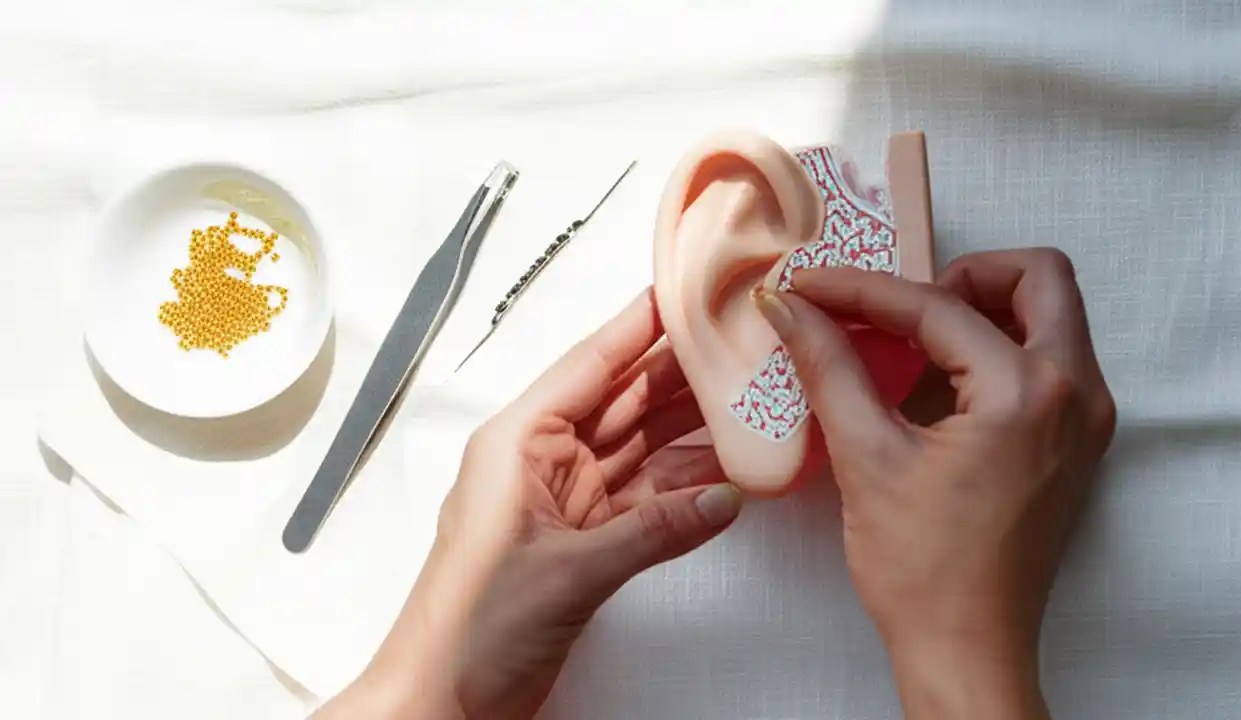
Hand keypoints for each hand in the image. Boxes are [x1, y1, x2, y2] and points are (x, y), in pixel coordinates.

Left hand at [317, 288, 741, 719]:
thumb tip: (724, 499)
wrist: (442, 701)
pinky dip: (683, 487)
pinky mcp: (581, 538)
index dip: (639, 326)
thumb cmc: (469, 628)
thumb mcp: (570, 571)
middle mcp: (541, 459)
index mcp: (518, 441)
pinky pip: (644, 497)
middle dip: (680, 373)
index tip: (683, 291)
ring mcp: (564, 498)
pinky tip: (725, 472)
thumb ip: (655, 531)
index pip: (590, 364)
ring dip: (690, 429)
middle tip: (740, 344)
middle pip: (622, 400)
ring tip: (748, 400)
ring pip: (640, 447)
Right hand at [752, 249, 1115, 718]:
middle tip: (895, 308)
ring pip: (1048, 316)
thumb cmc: (921, 568)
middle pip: (1037, 278)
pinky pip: (1046, 361)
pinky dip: (994, 349)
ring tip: (909, 343)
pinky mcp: (1074, 442)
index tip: (809, 286)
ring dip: (980, 310)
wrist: (966, 649)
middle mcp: (1077, 394)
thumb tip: (788, 305)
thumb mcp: (865, 456)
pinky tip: (934, 381)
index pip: (939, 306)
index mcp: (1029, 392)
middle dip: (960, 275)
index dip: (862, 290)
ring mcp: (1085, 419)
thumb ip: (829, 365)